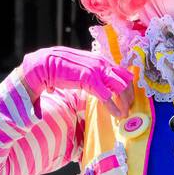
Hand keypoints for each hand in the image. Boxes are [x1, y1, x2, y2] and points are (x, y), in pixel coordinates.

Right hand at [18, 46, 134, 117]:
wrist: (45, 64)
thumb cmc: (61, 68)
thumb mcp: (83, 69)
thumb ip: (94, 75)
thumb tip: (101, 86)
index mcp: (101, 60)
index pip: (123, 72)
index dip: (128, 86)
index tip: (128, 98)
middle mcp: (102, 63)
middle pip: (125, 80)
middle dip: (129, 95)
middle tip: (129, 107)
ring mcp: (96, 70)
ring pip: (120, 87)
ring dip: (124, 101)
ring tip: (124, 113)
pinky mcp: (89, 79)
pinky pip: (107, 96)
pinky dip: (113, 106)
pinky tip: (117, 114)